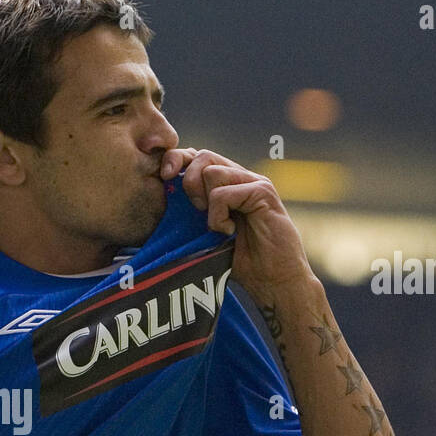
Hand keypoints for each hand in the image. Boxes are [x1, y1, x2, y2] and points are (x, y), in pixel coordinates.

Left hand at [160, 147, 312, 296]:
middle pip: (202, 155)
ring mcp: (253, 182)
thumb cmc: (242, 261)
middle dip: (188, 181)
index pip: (195, 156)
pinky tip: (229, 231)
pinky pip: (223, 193)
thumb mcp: (206, 234)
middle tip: (197, 211)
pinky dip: (218, 216)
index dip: (176, 161)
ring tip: (218, 226)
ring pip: (211, 171)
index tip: (165, 179)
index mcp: (226, 183)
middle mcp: (240, 178)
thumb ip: (191, 213)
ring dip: (206, 204)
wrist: (274, 280)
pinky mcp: (263, 192)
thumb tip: (161, 197)